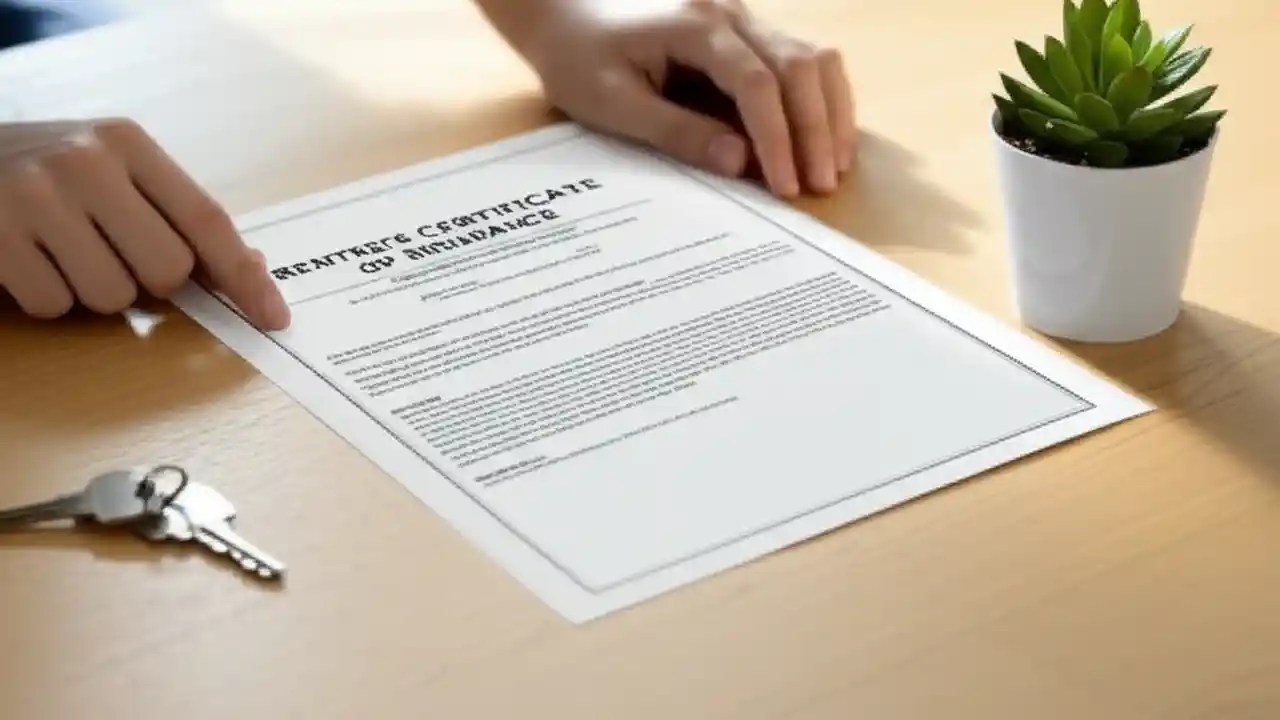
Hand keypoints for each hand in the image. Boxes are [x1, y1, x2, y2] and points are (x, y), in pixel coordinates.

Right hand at [0, 119, 289, 328]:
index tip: (274, 316)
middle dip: (152, 282)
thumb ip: (182, 218)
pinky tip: (30, 259)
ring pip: (112, 296)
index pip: (206, 220)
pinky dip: (48, 297)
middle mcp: (85, 162)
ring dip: (96, 292)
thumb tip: (253, 269)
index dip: (245, 276)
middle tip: (116, 254)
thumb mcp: (117, 173)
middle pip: (167, 269)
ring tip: (65, 252)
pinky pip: (54, 305)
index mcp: (128, 144)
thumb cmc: (51, 174)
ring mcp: (35, 197)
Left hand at [511, 0, 855, 196]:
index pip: (757, 83)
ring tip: (831, 166)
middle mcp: (729, 10)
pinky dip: (819, 97)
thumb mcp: (612, 103)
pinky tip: (822, 136)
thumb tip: (739, 163)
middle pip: (799, 65)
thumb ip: (676, 131)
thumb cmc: (576, 56)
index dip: (778, 138)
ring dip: (829, 111)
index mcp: (694, 25)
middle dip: (816, 129)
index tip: (787, 186)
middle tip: (821, 186)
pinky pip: (799, 56)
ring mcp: (741, 13)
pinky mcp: (744, 28)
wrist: (559, 8)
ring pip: (812, 55)